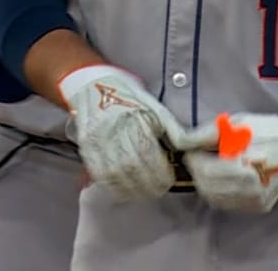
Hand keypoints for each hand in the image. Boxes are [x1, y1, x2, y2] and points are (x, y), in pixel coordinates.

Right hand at [59, 65, 187, 200]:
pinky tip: (125, 189)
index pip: (146, 151)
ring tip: (144, 192)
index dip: (159, 171)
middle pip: (131, 166)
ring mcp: (96, 140)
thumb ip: (174, 130)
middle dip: (148, 184)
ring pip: (114, 174)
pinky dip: (113, 187)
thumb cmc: (127, 98)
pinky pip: (98, 175)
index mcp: (132, 117)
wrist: (94, 86)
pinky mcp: (86, 148)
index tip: (168, 179)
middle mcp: (111, 129)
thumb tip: (192, 146)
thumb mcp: (155, 108)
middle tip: (159, 190)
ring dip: (131, 189)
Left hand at [175, 111, 277, 216]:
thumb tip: (182, 141)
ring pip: (215, 198)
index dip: (192, 159)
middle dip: (198, 171)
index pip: (204, 170)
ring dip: (206, 182)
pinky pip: (228, 203)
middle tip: (197, 156)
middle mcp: (251, 189)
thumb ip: (207, 134)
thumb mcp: (238, 123)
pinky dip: (218, 192)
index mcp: (245, 165)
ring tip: (209, 165)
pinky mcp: (259, 206)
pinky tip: (220, 178)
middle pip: (207, 186)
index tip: (190, 149)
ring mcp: (255, 201)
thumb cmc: (270, 130)